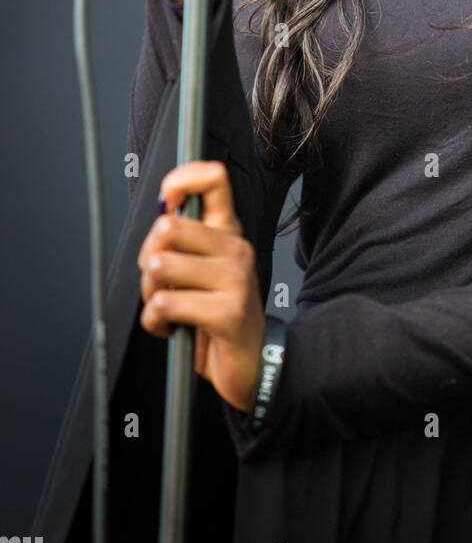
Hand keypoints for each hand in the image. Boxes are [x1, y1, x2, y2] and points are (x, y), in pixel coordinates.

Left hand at [137, 161, 265, 413]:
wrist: (252, 363)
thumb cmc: (218, 315)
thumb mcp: (201, 270)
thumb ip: (181, 241)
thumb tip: (162, 212)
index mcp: (229, 232)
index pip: (213, 178)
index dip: (180, 180)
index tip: (168, 202)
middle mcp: (236, 248)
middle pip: (167, 226)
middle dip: (147, 259)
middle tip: (160, 282)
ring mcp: (236, 279)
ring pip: (160, 266)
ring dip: (149, 294)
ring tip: (167, 307)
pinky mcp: (228, 312)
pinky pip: (164, 304)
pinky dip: (155, 322)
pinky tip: (172, 328)